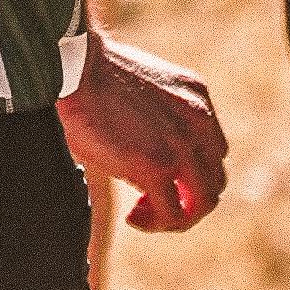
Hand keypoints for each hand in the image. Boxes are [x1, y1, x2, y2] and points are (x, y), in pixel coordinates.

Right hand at [59, 33, 227, 231]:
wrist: (76, 66)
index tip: (158, 180)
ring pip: (202, 202)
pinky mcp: (158, 167)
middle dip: (186, 201)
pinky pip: (173, 213)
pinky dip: (156, 223)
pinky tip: (133, 217)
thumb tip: (144, 153)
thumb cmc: (92, 76)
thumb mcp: (142, 94)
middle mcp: (201, 123)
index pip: (213, 153)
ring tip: (143, 216)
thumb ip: (159, 122)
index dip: (189, 175)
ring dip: (176, 217)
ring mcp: (183, 147)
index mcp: (198, 100)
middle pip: (213, 181)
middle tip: (151, 205)